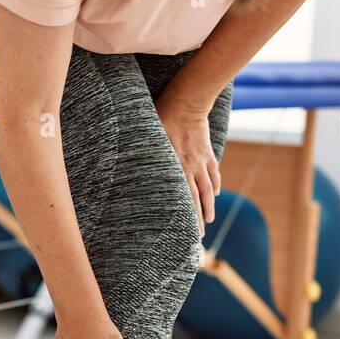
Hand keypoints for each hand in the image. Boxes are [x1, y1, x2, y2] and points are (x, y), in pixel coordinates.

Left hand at [156, 93, 219, 235]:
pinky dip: (215, 184)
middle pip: (197, 199)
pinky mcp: (207, 152)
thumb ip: (142, 157)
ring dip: (208, 206)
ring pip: (208, 189)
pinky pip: (213, 172)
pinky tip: (215, 193)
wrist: (187, 102)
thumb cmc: (162, 117)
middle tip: (198, 236)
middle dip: (198, 219)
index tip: (187, 233)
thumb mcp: (147, 138)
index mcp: (175, 168)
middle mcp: (191, 168)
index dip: (186, 218)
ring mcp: (201, 161)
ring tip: (209, 219)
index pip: (183, 199)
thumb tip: (124, 169)